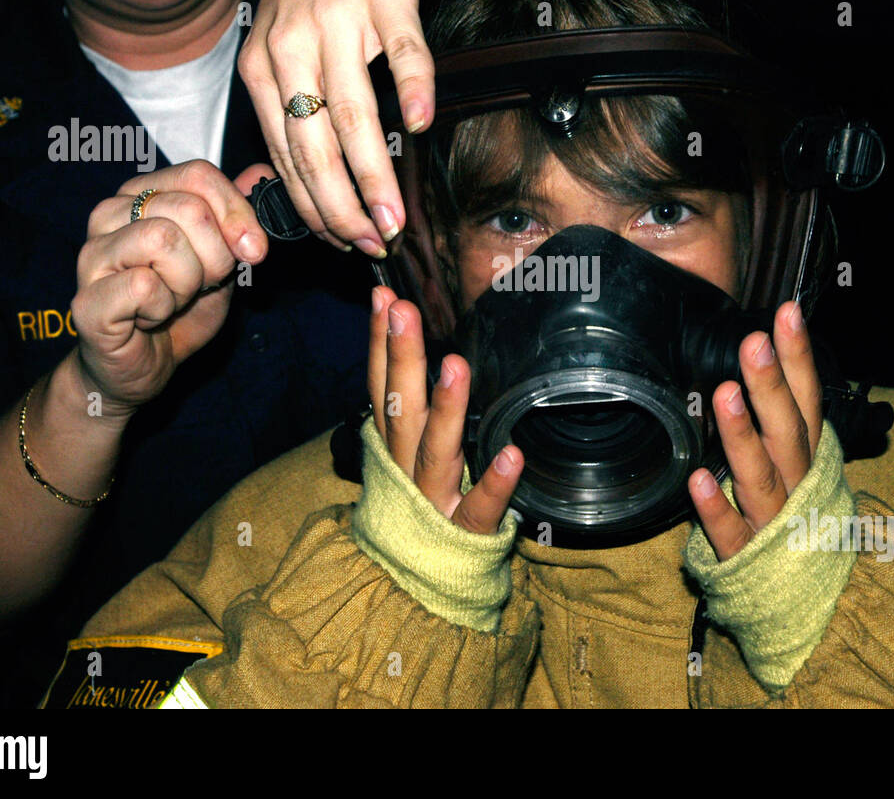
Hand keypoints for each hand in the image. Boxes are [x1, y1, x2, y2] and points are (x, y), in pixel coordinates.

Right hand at [70, 160, 271, 415]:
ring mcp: (92, 255)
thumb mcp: (223, 258)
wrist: (143, 366)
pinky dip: (163, 308)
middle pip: (189, 208)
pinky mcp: (87, 299)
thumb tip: (260, 174)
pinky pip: (144, 285)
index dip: (237, 212)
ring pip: (164, 240)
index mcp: (140, 195)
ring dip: (189, 282)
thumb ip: (238, 218)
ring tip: (174, 299)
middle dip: (217, 256)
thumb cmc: (179, 309)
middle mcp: (108, 215)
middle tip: (203, 284)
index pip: (198, 174)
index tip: (252, 249)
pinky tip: (151, 318)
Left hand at [238, 0, 446, 255]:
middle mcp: (290, 43)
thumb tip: (309, 185)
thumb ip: (291, 104)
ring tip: (394, 218)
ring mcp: (337, 17)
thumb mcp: (283, 41)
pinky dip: (413, 90)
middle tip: (370, 245)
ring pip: (353, 113)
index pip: (284, 154)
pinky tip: (420, 126)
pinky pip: (401, 51)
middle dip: (342, 207)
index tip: (340, 244)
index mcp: (261, 64)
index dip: (312, 207)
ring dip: (375, 175)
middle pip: (314, 145)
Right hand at [369, 286, 521, 533]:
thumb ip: (404, 417)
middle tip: (404, 309)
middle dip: (401, 357)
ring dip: (446, 409)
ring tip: (456, 366)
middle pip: (401, 409)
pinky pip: (480, 510)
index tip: (384, 298)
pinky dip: (494, 484)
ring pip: (436, 452)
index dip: (381, 345)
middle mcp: (405, 472)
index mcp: (392, 451)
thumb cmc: (416, 515)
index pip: (381, 390)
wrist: (411, 594)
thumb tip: (402, 355)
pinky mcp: (463, 537)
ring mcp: (433, 505)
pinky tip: (513, 455)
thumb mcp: (401, 463)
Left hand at [689, 301, 823, 561]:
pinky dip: (717, 507)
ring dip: (743, 435)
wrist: (812, 605)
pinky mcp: (747, 558)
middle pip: (788, 430)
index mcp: (808, 457)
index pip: (807, 400)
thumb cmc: (796, 519)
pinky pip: (730, 532)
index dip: (798, 357)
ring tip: (725, 394)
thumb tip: (766, 357)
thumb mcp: (799, 466)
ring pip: (760, 475)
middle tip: (753, 342)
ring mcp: (774, 523)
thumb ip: (784, 419)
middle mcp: (797, 485)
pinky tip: (697, 480)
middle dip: (772, 385)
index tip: (787, 313)